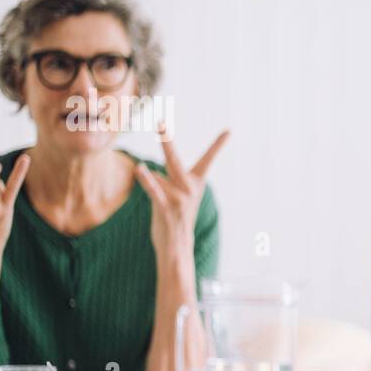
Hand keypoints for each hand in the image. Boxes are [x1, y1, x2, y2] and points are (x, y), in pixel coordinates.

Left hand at [134, 128, 228, 263]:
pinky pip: (155, 192)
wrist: (177, 247)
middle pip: (176, 160)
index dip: (218, 145)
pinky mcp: (169, 210)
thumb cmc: (174, 219)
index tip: (229, 131)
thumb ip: (164, 180)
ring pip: (158, 180)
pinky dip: (148, 181)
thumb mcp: (175, 196)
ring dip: (150, 186)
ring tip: (154, 194)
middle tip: (160, 123)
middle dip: (167, 142)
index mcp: (195, 184)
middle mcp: (190, 189)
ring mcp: (180, 200)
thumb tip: (144, 170)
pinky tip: (141, 170)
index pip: (208, 159)